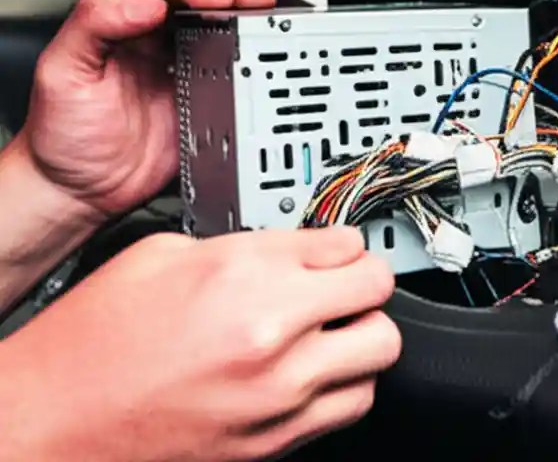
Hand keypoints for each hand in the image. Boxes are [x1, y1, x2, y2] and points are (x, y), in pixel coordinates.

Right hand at [0, 226, 399, 461]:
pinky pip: (353, 404)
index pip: (348, 242)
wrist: (53, 421)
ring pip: (380, 351)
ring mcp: (279, 392)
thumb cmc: (91, 343)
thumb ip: (242, 247)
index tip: (334, 250)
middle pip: (378, 291)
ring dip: (362, 335)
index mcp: (243, 274)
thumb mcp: (160, 255)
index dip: (342, 242)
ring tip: (331, 331)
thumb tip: (289, 248)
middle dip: (365, 282)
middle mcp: (271, 332)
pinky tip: (317, 373)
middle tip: (344, 284)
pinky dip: (346, 384)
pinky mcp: (277, 439)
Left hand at [21, 0, 274, 223]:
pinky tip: (259, 52)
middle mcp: (155, 40)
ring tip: (262, 12)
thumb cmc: (61, 133)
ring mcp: (184, 68)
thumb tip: (147, 4)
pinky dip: (251, 57)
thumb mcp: (61, 70)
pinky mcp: (204, 99)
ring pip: (222, 26)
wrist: (81, 191)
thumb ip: (95, 25)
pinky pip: (233, 71)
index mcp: (120, 22)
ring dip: (245, 14)